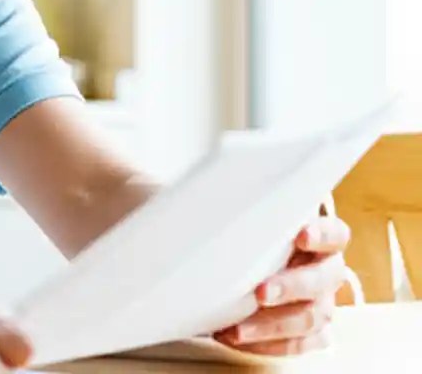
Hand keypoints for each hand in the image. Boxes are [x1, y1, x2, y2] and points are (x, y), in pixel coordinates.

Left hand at [214, 216, 350, 355]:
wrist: (256, 263)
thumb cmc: (255, 235)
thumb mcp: (252, 216)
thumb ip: (242, 205)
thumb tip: (200, 191)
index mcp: (321, 239)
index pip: (335, 234)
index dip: (322, 235)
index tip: (301, 235)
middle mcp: (326, 271)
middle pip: (325, 279)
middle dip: (293, 286)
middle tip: (261, 292)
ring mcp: (322, 302)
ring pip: (313, 316)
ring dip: (274, 324)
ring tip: (239, 328)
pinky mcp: (311, 331)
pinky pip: (300, 344)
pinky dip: (270, 345)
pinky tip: (238, 337)